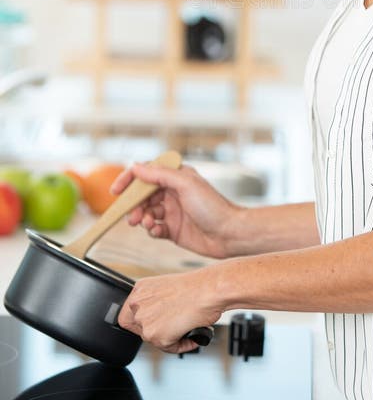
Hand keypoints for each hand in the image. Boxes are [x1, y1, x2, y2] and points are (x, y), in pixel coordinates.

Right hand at [110, 162, 239, 257]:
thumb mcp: (186, 184)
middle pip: (143, 196)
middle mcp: (173, 193)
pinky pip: (154, 229)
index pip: (147, 173)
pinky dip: (152, 230)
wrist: (230, 234)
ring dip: (142, 218)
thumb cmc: (214, 206)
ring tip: (147, 223)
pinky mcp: (174, 230)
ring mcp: (173, 212)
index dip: (130, 180)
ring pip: (146, 212)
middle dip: (134, 205)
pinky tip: (157, 231)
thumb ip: (160, 175)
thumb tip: (137, 166)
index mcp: (176, 177)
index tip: (116, 191)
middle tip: (132, 216)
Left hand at [118, 269, 222, 353]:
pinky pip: (168, 348)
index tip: (154, 323)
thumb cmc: (197, 287)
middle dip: (157, 330)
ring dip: (170, 338)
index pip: (128, 314)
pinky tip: (192, 335)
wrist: (210, 289)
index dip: (141, 322)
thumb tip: (159, 317)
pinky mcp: (156, 336)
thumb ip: (155, 303)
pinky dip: (182, 345)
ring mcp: (145, 320)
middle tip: (175, 327)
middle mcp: (138, 304)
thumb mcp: (167, 289)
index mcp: (140, 289)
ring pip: (154, 339)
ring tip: (187, 328)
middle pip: (140, 329)